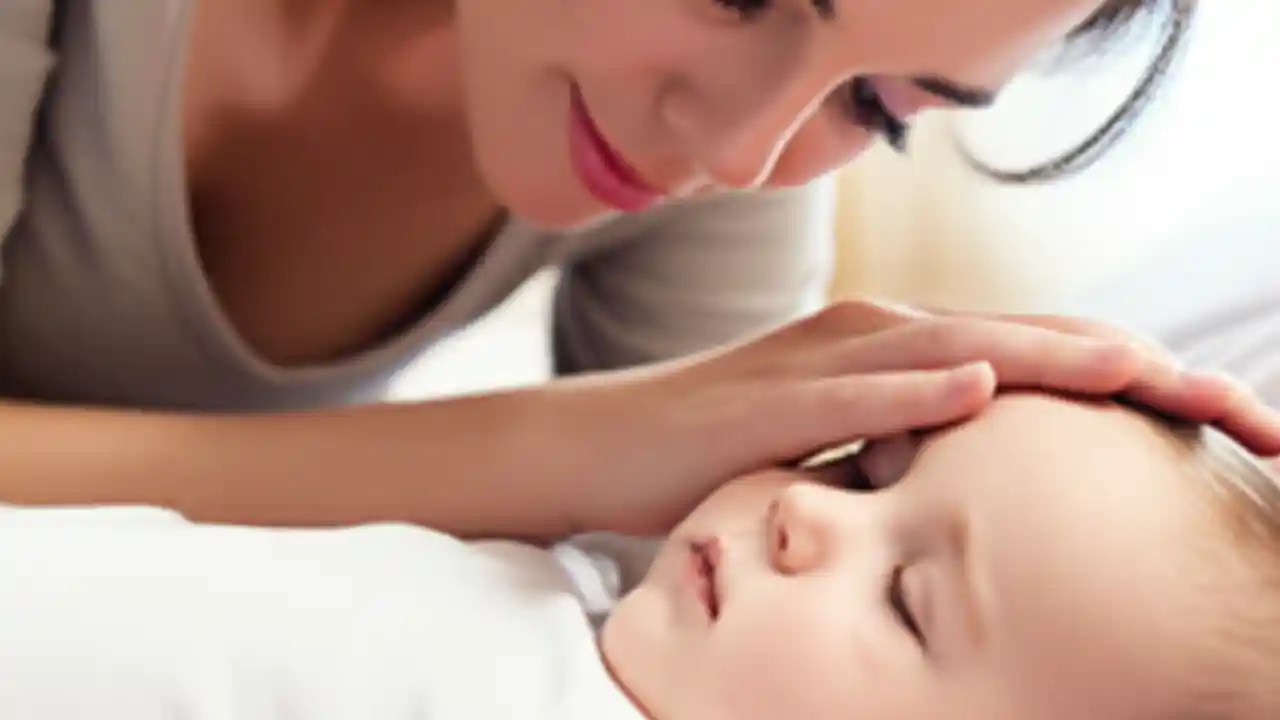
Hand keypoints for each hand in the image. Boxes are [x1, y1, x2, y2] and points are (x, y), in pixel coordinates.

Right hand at [566, 299, 1279, 535]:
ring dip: (1063, 362)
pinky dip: (920, 388)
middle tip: (1245, 408)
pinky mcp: (767, 397)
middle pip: (1030, 339)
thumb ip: (908, 446)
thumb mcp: (837, 449)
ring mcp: (819, 356)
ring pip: (960, 347)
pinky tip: (982, 386)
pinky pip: (855, 390)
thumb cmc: (718, 452)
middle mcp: (870, 333)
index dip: (1135, 381)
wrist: (597, 444)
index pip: (1040, 354)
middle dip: (1142, 369)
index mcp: (897, 347)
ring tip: (1159, 379)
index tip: (1219, 422)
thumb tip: (978, 476)